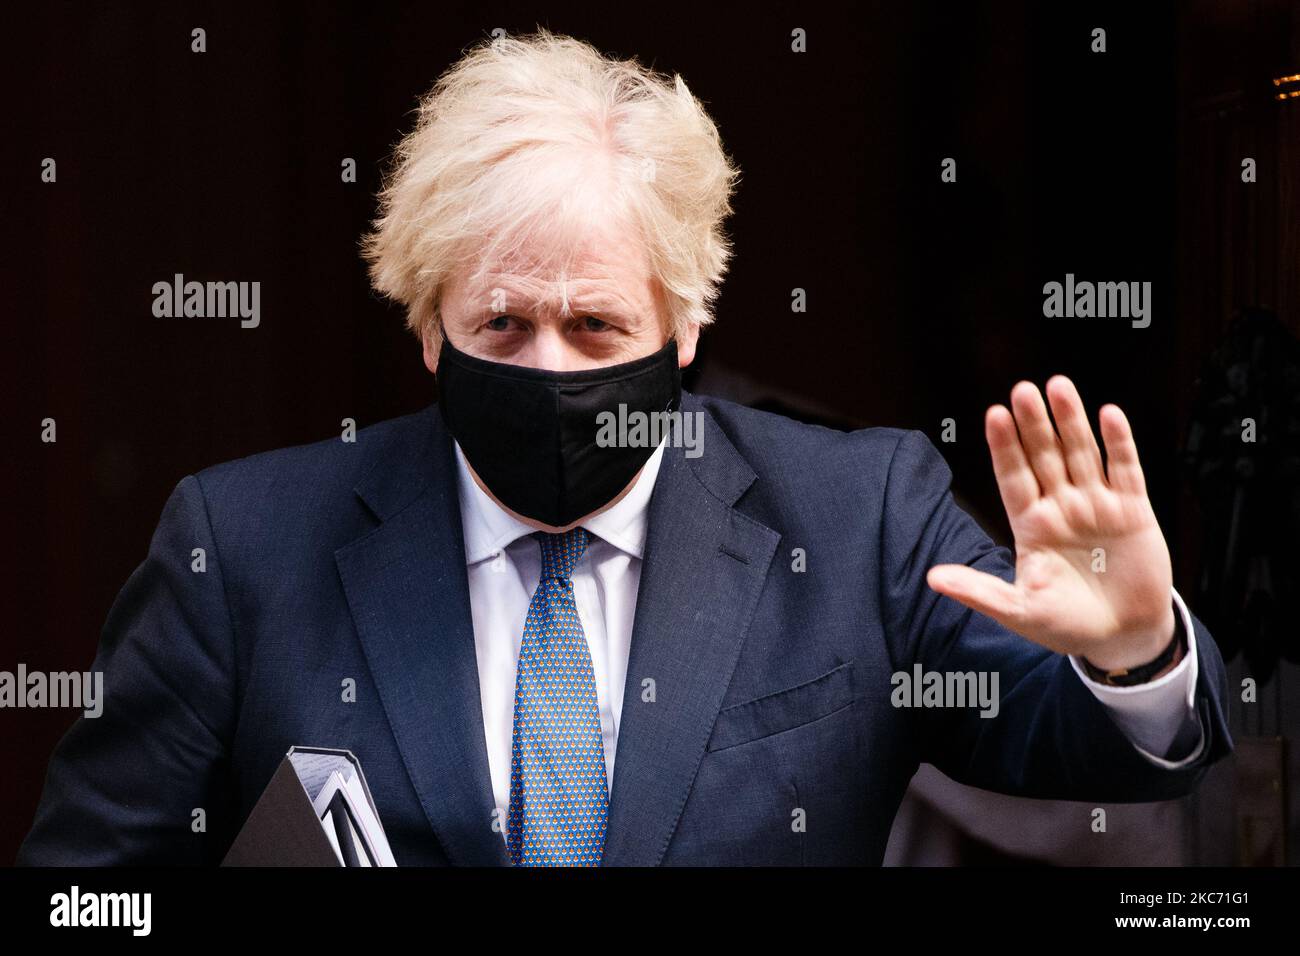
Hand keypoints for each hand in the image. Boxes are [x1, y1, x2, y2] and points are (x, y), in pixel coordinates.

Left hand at [926, 376, 1175, 671]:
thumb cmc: (1068, 625)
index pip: (1013, 477)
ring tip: (1058, 387)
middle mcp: (1060, 507)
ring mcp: (1096, 505)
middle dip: (1034, 424)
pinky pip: (1125, 469)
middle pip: (1044, 456)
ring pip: (1081, 454)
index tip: (994, 415)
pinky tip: (1108, 414)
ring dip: (1071, 421)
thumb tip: (932, 578)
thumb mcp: (1019, 611)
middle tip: (1022, 389)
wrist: (1124, 637)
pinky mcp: (1133, 510)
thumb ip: (979, 592)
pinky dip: (1119, 443)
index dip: (1005, 447)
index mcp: (1030, 525)